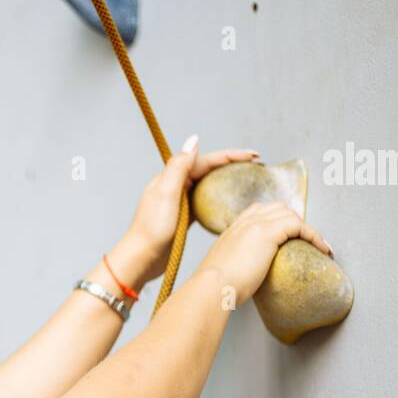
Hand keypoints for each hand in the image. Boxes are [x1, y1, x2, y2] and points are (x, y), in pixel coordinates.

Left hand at [124, 136, 262, 279]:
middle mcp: (175, 185)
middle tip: (257, 163)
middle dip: (232, 163)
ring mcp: (179, 201)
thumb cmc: (152, 229)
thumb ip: (179, 167)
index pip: (205, 159)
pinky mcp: (182, 216)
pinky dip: (218, 196)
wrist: (141, 257)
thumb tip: (194, 140)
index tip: (253, 155)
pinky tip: (228, 200)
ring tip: (247, 176)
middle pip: (208, 168)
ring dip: (227, 177)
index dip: (230, 155)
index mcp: (171, 177)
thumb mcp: (166, 194)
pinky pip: (204, 200)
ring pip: (207, 183)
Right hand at [196, 200, 333, 306]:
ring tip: (316, 246)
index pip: (257, 212)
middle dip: (293, 221)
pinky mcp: (268, 233)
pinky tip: (322, 249)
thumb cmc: (215, 288)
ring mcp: (255, 225)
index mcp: (231, 230)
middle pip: (276, 208)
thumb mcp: (222, 272)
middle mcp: (243, 223)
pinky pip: (299, 226)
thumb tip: (239, 282)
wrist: (212, 287)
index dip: (275, 220)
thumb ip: (232, 269)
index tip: (286, 236)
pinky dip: (313, 235)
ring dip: (305, 228)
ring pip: (289, 214)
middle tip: (304, 241)